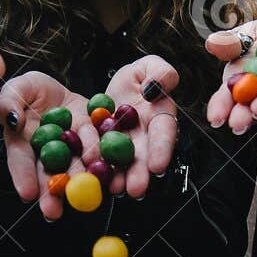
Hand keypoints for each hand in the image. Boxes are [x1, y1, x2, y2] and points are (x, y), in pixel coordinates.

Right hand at [0, 72, 97, 220]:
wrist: (57, 89)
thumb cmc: (29, 92)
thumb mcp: (15, 90)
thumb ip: (8, 104)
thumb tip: (12, 120)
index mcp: (24, 144)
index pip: (21, 161)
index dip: (23, 177)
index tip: (27, 194)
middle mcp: (50, 153)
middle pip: (50, 173)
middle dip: (53, 192)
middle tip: (54, 210)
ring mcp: (74, 148)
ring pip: (78, 164)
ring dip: (83, 178)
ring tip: (88, 189)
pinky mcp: (95, 137)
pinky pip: (102, 146)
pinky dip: (108, 158)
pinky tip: (113, 171)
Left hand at [99, 56, 179, 196]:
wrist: (114, 89)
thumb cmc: (138, 77)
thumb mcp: (151, 66)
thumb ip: (161, 73)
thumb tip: (156, 88)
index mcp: (160, 116)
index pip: (164, 133)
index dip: (162, 150)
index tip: (157, 166)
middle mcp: (144, 137)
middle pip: (144, 157)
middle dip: (140, 174)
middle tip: (135, 189)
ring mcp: (124, 147)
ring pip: (123, 164)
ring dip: (120, 178)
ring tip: (114, 189)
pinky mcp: (105, 150)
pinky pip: (101, 160)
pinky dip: (98, 170)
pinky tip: (93, 179)